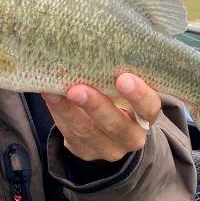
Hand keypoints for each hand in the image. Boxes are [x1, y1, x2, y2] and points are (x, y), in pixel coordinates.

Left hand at [43, 73, 162, 163]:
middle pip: (116, 125)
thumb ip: (116, 75)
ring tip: (54, 92)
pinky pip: (71, 135)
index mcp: (146, 116)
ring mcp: (109, 149)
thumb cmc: (117, 97)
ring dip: (69, 111)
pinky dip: (59, 115)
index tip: (124, 78)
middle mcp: (131, 136)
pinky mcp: (86, 152)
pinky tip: (50, 98)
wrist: (107, 131)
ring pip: (88, 131)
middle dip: (95, 106)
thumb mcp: (124, 89)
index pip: (149, 108)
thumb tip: (94, 48)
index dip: (139, 95)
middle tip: (77, 89)